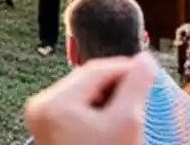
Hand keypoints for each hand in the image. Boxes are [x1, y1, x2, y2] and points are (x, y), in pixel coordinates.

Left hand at [24, 53, 155, 144]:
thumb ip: (135, 87)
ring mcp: (40, 119)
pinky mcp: (45, 130)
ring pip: (80, 94)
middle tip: (144, 87)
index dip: (126, 68)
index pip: (96, 70)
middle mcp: (39, 107)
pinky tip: (114, 117)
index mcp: (53, 103)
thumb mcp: (126, 125)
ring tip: (132, 103)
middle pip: (86, 81)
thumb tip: (145, 60)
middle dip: (116, 83)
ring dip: (107, 95)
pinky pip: (73, 108)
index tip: (149, 71)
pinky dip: (94, 109)